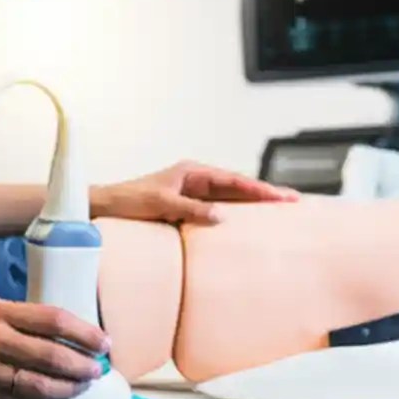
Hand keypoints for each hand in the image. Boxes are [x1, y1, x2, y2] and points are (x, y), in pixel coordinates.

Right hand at [0, 297, 111, 398]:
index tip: (102, 341)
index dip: (83, 332)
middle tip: (97, 369)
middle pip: (50, 355)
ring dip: (67, 388)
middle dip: (81, 365)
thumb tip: (63, 331)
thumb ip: (21, 317)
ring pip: (38, 385)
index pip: (51, 320)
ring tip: (82, 386)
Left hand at [91, 160, 298, 224]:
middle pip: (238, 187)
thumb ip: (190, 209)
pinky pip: (218, 211)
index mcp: (193, 172)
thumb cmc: (127, 201)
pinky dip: (236, 215)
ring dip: (254, 205)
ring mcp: (193, 195)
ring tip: (281, 212)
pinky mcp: (187, 209)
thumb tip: (222, 217)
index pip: (234, 180)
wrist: (104, 207)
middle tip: (294, 202)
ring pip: (231, 199)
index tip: (282, 196)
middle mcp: (196, 181)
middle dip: (265, 194)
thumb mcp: (160, 203)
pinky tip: (249, 225)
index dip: (259, 189)